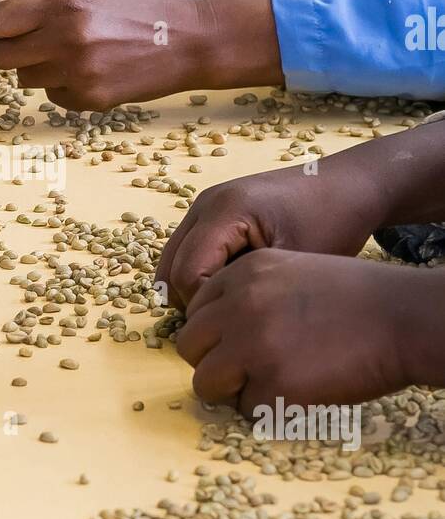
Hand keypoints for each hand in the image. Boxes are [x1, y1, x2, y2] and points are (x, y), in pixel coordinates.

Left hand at [0, 0, 209, 109]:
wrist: (185, 40)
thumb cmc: (133, 4)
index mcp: (64, 2)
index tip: (13, 21)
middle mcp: (67, 38)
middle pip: (1, 55)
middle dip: (12, 46)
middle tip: (35, 39)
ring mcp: (78, 73)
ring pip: (23, 78)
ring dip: (36, 66)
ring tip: (66, 52)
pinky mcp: (89, 99)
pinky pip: (51, 95)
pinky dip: (61, 84)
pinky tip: (87, 69)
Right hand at [158, 161, 382, 308]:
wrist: (349, 186)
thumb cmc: (332, 223)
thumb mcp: (296, 266)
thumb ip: (255, 296)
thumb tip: (220, 332)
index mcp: (225, 210)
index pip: (186, 274)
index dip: (204, 309)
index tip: (238, 328)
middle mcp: (206, 203)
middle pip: (169, 268)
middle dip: (193, 302)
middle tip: (232, 323)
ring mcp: (205, 204)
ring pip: (173, 261)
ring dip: (193, 290)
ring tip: (233, 306)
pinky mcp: (212, 211)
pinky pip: (188, 251)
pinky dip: (200, 276)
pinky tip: (235, 288)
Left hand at [176, 250, 420, 415]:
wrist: (400, 319)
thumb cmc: (354, 299)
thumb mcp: (291, 272)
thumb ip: (248, 295)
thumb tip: (214, 335)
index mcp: (242, 274)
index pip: (194, 311)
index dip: (213, 334)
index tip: (235, 345)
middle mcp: (239, 306)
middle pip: (189, 347)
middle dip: (213, 363)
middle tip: (247, 371)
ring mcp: (253, 346)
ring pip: (205, 383)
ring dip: (232, 390)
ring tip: (270, 384)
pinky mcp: (272, 384)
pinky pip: (245, 409)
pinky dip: (268, 409)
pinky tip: (299, 391)